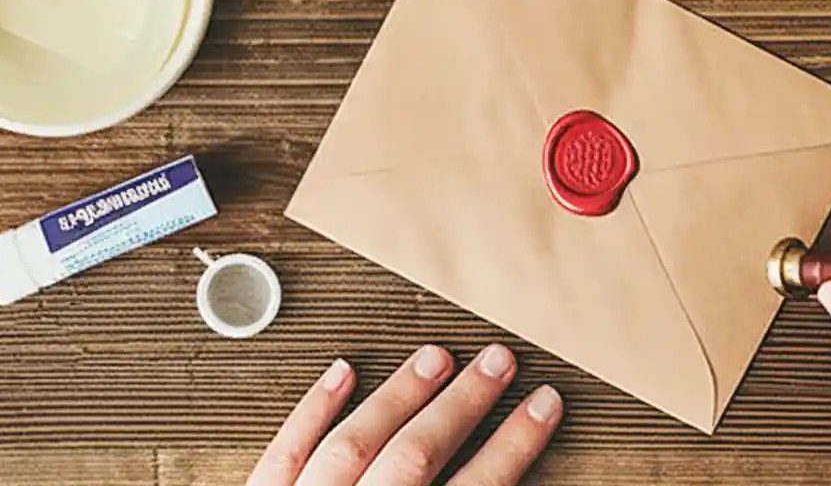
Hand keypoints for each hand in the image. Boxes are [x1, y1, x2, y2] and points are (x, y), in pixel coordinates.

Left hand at [247, 344, 562, 485]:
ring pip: (355, 444)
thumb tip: (502, 478)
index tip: (546, 405)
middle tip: (500, 361)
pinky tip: (341, 372)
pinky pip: (284, 454)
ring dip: (400, 395)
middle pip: (416, 454)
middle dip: (465, 403)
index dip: (515, 443)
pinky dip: (312, 411)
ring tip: (437, 357)